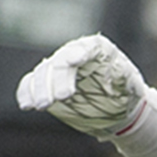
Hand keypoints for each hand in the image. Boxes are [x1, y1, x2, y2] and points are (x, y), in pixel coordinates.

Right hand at [16, 34, 146, 136]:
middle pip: (61, 62)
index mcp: (98, 49)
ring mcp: (60, 69)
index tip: (73, 62)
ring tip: (43, 105)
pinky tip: (26, 104)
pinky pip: (32, 84)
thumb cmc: (127, 92)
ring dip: (40, 88)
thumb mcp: (130, 84)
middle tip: (60, 98)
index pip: (87, 47)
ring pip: (43, 73)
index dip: (79, 53)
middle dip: (57, 79)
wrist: (117, 109)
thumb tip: (120, 70)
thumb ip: (123, 76)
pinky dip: (27, 93)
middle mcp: (76, 54)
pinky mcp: (48, 84)